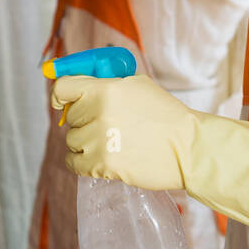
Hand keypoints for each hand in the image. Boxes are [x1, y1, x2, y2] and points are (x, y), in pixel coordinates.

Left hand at [52, 72, 248, 231]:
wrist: (188, 147)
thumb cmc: (166, 114)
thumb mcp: (137, 85)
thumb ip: (107, 82)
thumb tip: (81, 84)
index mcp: (106, 90)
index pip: (63, 88)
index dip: (60, 95)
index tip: (62, 103)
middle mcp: (98, 113)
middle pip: (70, 117)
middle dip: (84, 120)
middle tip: (106, 124)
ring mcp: (99, 141)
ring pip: (72, 140)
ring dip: (85, 142)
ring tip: (108, 142)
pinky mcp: (103, 166)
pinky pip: (74, 163)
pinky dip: (81, 162)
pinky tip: (97, 158)